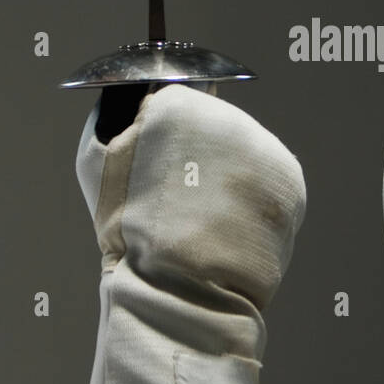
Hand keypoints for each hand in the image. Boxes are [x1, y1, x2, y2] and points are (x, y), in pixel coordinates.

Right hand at [76, 83, 306, 358]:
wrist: (179, 287)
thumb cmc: (128, 229)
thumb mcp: (94, 159)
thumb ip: (117, 114)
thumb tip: (139, 97)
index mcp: (178, 105)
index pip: (173, 103)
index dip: (159, 139)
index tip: (153, 168)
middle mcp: (228, 117)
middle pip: (211, 125)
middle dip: (195, 154)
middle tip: (177, 197)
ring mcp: (264, 147)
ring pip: (241, 151)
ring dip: (226, 174)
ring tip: (203, 215)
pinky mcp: (290, 178)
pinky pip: (266, 179)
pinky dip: (251, 197)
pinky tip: (229, 221)